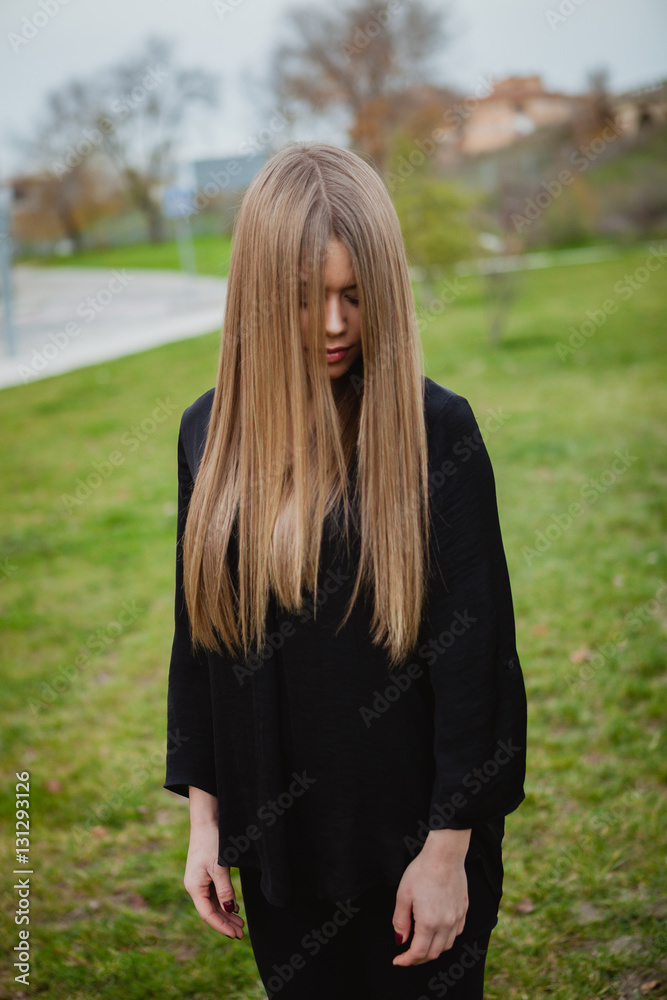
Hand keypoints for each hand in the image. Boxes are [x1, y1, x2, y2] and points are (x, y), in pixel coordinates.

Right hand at [183, 821, 244, 938]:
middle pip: (210, 911)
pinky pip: (214, 893)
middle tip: (242, 934)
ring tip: (240, 923)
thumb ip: (225, 890)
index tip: (235, 935)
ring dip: (226, 913)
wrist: (206, 820)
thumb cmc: (211, 842)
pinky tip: (234, 907)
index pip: (207, 914)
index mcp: (194, 887)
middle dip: (225, 923)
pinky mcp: (205, 873)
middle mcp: (195, 886)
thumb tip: (229, 910)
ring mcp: (199, 880)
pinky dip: (224, 902)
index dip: (221, 926)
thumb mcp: (219, 867)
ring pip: (213, 903)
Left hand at [392, 829, 470, 965]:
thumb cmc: (421, 871)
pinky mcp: (464, 910)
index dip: (407, 960)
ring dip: (432, 950)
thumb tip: (400, 940)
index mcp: (429, 923)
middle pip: (433, 953)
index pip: (418, 953)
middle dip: (418, 959)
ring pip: (446, 946)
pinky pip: (456, 933)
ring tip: (421, 946)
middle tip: (407, 956)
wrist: (445, 855)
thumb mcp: (403, 895)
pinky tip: (438, 933)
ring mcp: (457, 918)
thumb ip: (400, 921)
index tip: (398, 960)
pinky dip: (445, 939)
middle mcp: (446, 924)